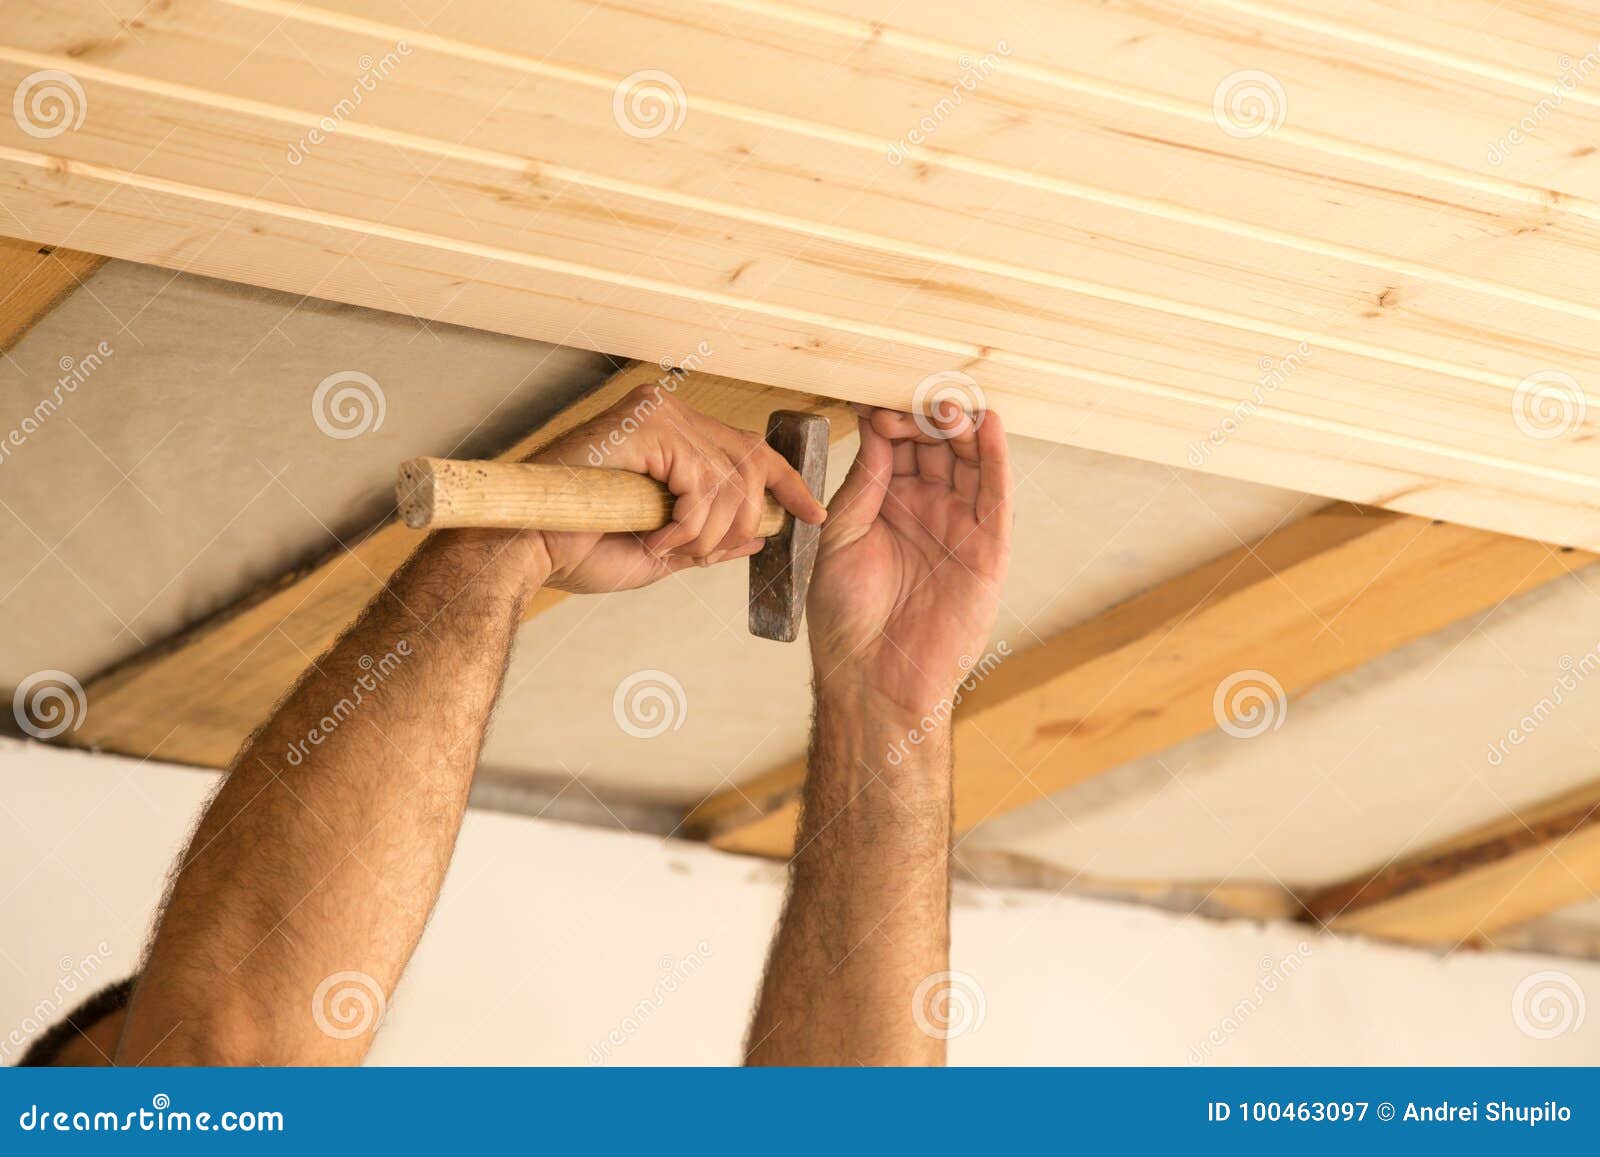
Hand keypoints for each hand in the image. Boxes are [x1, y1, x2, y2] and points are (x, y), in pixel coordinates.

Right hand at [520, 385, 826, 593]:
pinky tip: (653, 537)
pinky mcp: (646, 424)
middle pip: (750, 464)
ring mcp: (657, 412)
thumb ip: (709, 538)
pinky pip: (702, 482)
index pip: (751, 449)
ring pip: (729, 482)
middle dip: (741, 522)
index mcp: (671, 434)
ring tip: (664, 548)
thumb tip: (758, 537)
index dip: (788, 483)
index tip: (813, 513)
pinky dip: (686, 523)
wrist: (526, 550)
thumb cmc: (578, 548)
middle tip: (702, 552)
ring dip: (707, 532)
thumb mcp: (663, 549)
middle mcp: (668, 412)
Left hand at [807, 405, 1011, 719]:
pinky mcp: (989, 548)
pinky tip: (986, 425)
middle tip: (912, 399)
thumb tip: (877, 426)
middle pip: (936, 444)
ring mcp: (959, 525)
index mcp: (886, 504)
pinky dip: (995, 457)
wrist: (871, 676)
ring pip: (969, 460)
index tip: (873, 402)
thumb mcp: (841, 535)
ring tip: (944, 407)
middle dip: (925, 415)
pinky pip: (996, 494)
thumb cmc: (846, 616)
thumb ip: (865, 481)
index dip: (890, 418)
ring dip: (960, 427)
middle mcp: (926, 509)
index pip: (897, 444)